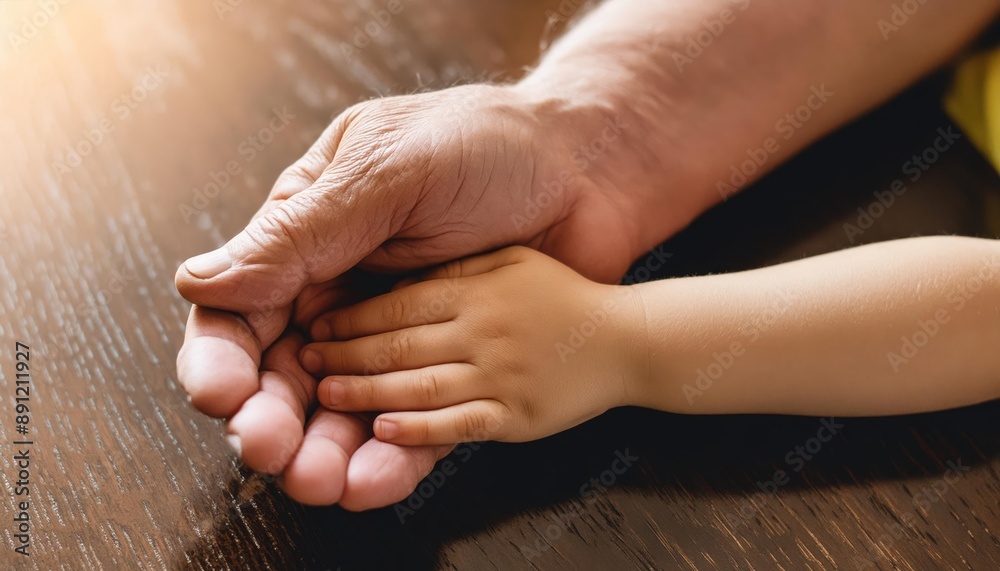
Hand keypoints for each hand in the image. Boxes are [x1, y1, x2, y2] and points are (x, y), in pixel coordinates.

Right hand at [175, 84, 643, 506]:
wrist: (586, 170)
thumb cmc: (485, 148)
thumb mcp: (387, 173)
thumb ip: (301, 234)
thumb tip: (198, 283)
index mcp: (307, 237)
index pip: (241, 309)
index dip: (221, 357)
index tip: (223, 394)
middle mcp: (340, 293)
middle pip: (280, 375)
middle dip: (268, 420)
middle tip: (272, 451)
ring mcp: (394, 336)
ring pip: (338, 410)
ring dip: (321, 452)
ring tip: (323, 481)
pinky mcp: (446, 370)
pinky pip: (409, 424)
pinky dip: (389, 456)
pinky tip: (375, 479)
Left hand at [300, 247, 647, 444]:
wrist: (627, 339)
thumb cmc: (564, 295)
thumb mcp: (511, 258)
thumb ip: (456, 267)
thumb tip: (395, 279)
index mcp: (479, 289)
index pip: (399, 304)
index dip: (351, 318)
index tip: (316, 327)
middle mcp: (484, 329)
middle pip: (398, 345)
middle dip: (345, 355)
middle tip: (304, 363)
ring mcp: (500, 374)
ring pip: (419, 385)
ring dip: (366, 392)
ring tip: (328, 395)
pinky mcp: (516, 415)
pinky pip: (458, 424)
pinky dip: (418, 429)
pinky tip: (383, 430)